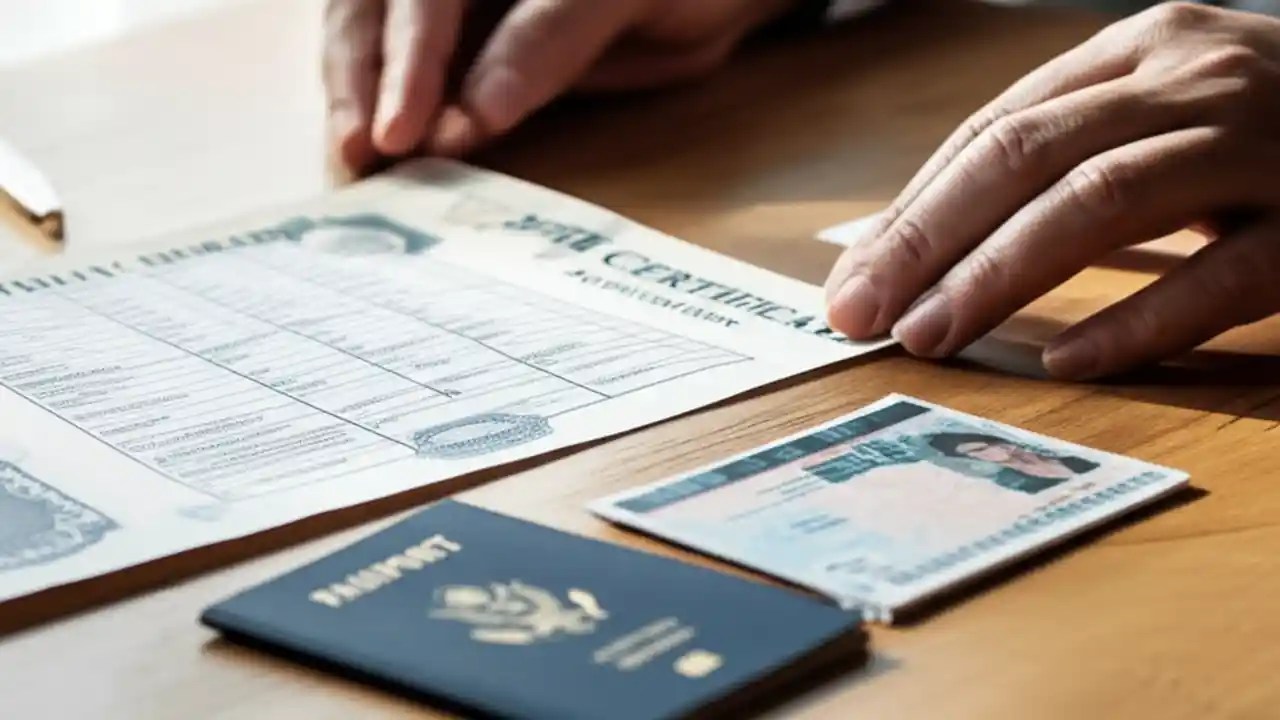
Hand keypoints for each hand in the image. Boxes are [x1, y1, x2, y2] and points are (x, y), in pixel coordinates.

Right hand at [324, 0, 796, 172]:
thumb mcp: (625, 0)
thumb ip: (551, 39)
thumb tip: (474, 113)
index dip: (415, 58)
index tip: (412, 131)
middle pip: (378, 3)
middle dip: (365, 77)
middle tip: (363, 153)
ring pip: (369, 25)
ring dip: (356, 93)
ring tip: (354, 159)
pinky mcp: (452, 32)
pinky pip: (400, 61)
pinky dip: (382, 103)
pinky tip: (371, 148)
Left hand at [823, 2, 1279, 379]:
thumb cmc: (1278, 126)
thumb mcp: (1170, 109)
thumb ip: (1070, 151)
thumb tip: (929, 238)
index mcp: (1145, 46)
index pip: (997, 128)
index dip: (917, 208)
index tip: (857, 279)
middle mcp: (1197, 79)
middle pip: (1027, 156)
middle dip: (928, 240)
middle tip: (862, 314)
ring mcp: (1265, 145)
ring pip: (1103, 200)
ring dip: (1000, 274)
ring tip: (930, 335)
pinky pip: (1220, 277)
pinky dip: (1135, 321)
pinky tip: (1065, 363)